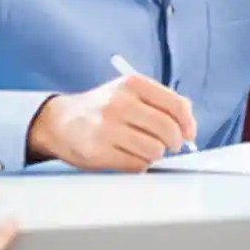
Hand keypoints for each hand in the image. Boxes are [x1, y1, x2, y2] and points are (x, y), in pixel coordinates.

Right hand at [27, 73, 196, 171]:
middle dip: (173, 142)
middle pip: (167, 130)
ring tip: (143, 149)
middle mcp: (119, 103)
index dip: (187, 123)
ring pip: (154, 151)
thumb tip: (188, 127)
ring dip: (154, 155)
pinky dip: (139, 164)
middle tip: (168, 145)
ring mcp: (107, 128)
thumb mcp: (129, 92)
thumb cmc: (102, 108)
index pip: (176, 105)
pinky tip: (128, 155)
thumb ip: (160, 102)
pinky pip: (137, 165)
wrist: (61, 121)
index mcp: (131, 84)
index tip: (188, 133)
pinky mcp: (98, 151)